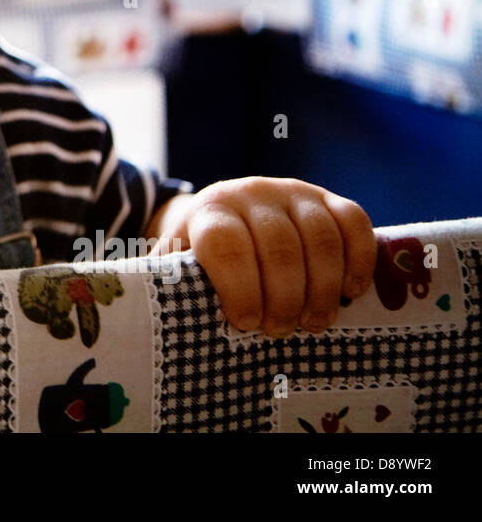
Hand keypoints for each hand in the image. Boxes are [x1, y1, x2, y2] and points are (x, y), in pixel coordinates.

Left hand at [157, 177, 376, 337]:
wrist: (223, 213)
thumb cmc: (199, 255)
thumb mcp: (179, 265)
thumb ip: (174, 285)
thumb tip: (164, 319)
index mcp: (210, 210)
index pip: (227, 245)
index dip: (239, 288)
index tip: (245, 323)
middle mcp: (251, 192)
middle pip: (278, 247)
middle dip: (284, 298)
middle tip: (280, 330)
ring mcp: (293, 191)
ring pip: (320, 239)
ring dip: (322, 288)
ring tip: (314, 323)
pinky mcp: (328, 197)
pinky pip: (355, 223)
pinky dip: (358, 259)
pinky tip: (350, 291)